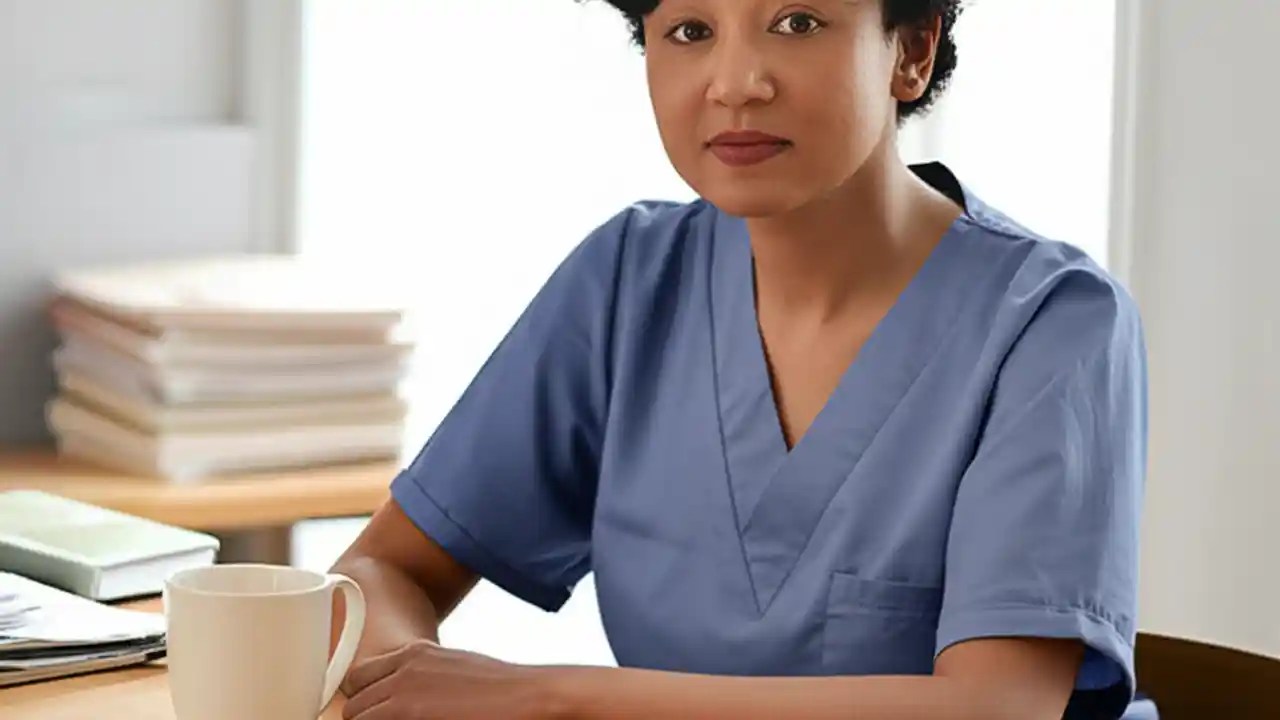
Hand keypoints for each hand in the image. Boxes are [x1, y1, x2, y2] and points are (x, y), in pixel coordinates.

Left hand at [342, 640, 562, 719]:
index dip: (363, 700)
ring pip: (355, 716)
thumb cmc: (501, 690)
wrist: (528, 695)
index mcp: (414, 653)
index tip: (373, 713)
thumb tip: (412, 700)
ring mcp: (403, 691)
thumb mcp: (452, 670)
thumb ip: (422, 680)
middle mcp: (404, 667)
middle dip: (362, 718)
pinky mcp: (407, 711)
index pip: (360, 676)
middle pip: (352, 700)